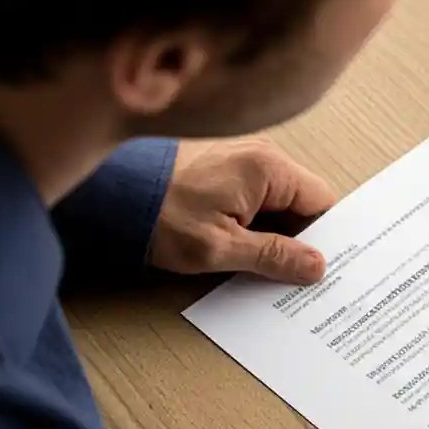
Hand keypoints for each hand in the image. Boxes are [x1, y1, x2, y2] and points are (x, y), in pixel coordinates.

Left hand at [149, 138, 337, 283]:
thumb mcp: (219, 247)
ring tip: (257, 263)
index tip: (316, 267)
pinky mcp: (223, 167)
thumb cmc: (157, 212)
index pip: (322, 203)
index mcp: (269, 167)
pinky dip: (253, 222)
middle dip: (296, 238)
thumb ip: (273, 256)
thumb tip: (316, 266)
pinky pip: (255, 197)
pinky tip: (239, 245)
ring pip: (277, 202)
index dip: (323, 238)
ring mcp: (241, 158)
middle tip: (287, 274)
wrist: (104, 190)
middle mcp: (260, 155)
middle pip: (301, 202)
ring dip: (272, 232)